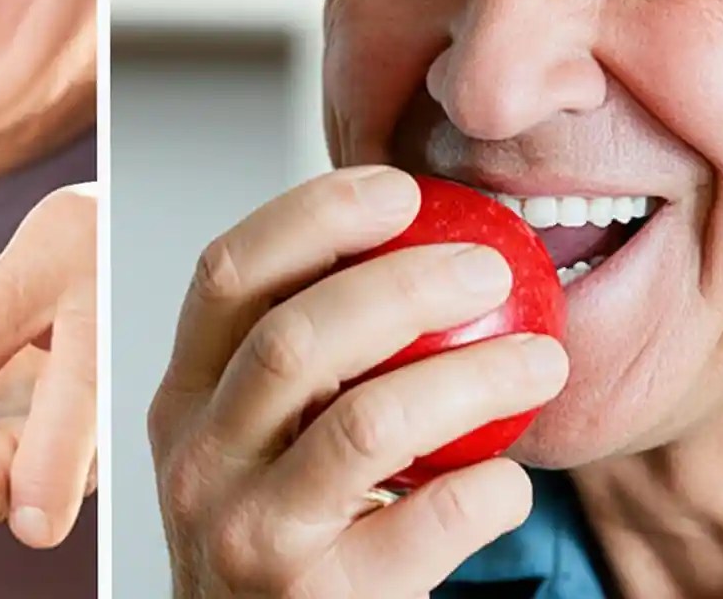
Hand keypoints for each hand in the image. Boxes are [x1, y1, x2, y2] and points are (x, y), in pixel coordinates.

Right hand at [148, 167, 568, 596]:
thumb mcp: (252, 437)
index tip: (398, 190)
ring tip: (541, 360)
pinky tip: (508, 481)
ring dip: (475, 376)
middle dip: (407, 284)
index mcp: (182, 397)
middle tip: (491, 270)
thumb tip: (408, 241)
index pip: (225, 274)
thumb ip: (296, 356)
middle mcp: (198, 460)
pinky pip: (431, 522)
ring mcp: (249, 533)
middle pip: (296, 337)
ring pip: (369, 422)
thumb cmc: (278, 526)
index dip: (312, 216)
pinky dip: (492, 490)